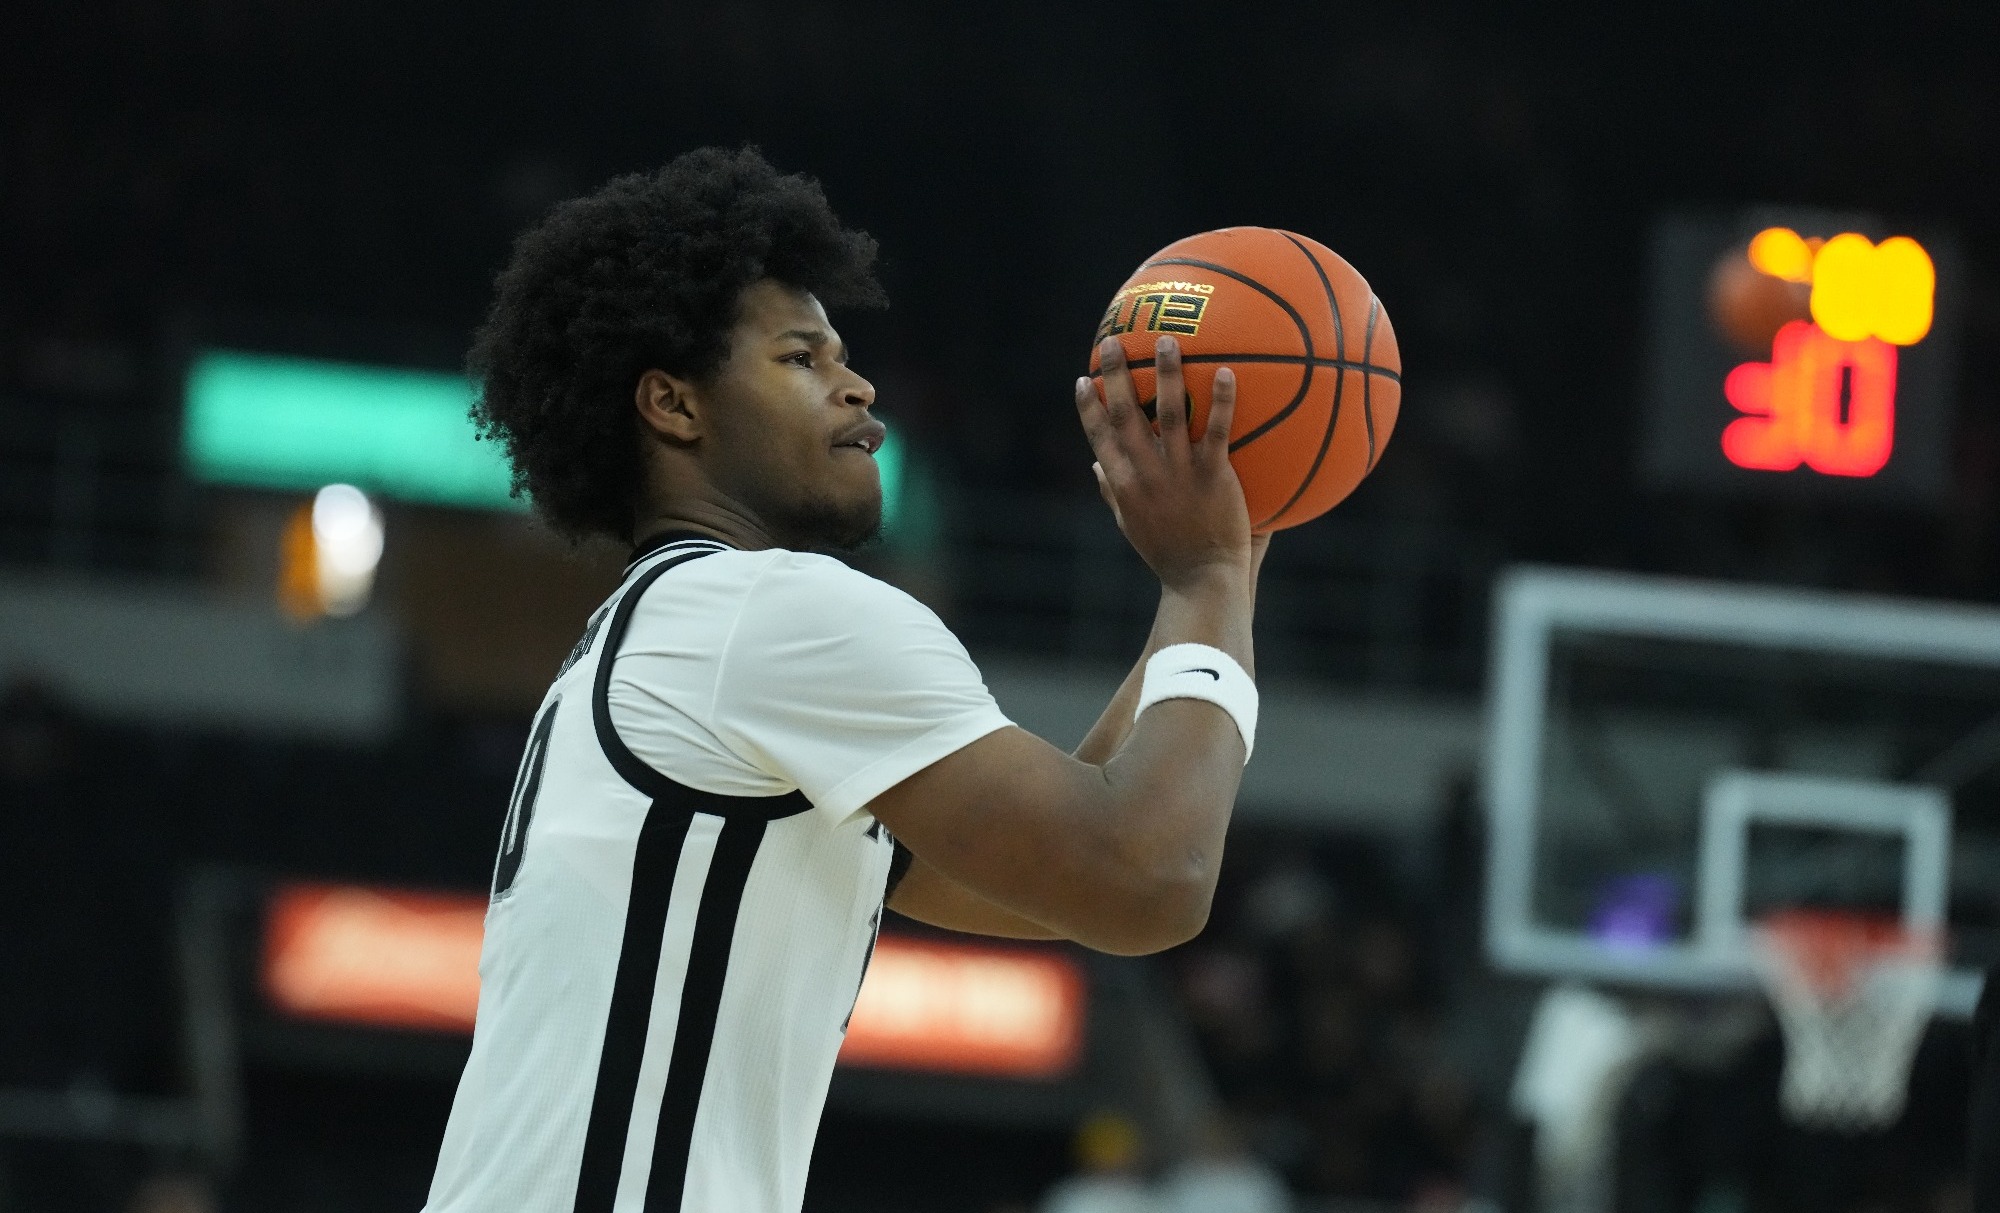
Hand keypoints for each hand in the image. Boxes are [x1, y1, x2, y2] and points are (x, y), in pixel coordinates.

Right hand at [1077, 336, 1252, 589]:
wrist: (1202, 580)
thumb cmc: (1168, 556)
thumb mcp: (1132, 526)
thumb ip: (1112, 494)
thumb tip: (1095, 468)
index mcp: (1123, 485)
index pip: (1098, 438)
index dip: (1088, 407)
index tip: (1082, 379)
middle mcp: (1145, 474)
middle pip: (1125, 415)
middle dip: (1116, 375)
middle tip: (1113, 341)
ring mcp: (1179, 473)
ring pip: (1168, 414)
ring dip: (1166, 374)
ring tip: (1167, 340)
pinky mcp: (1213, 477)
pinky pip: (1216, 431)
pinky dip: (1220, 401)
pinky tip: (1226, 372)